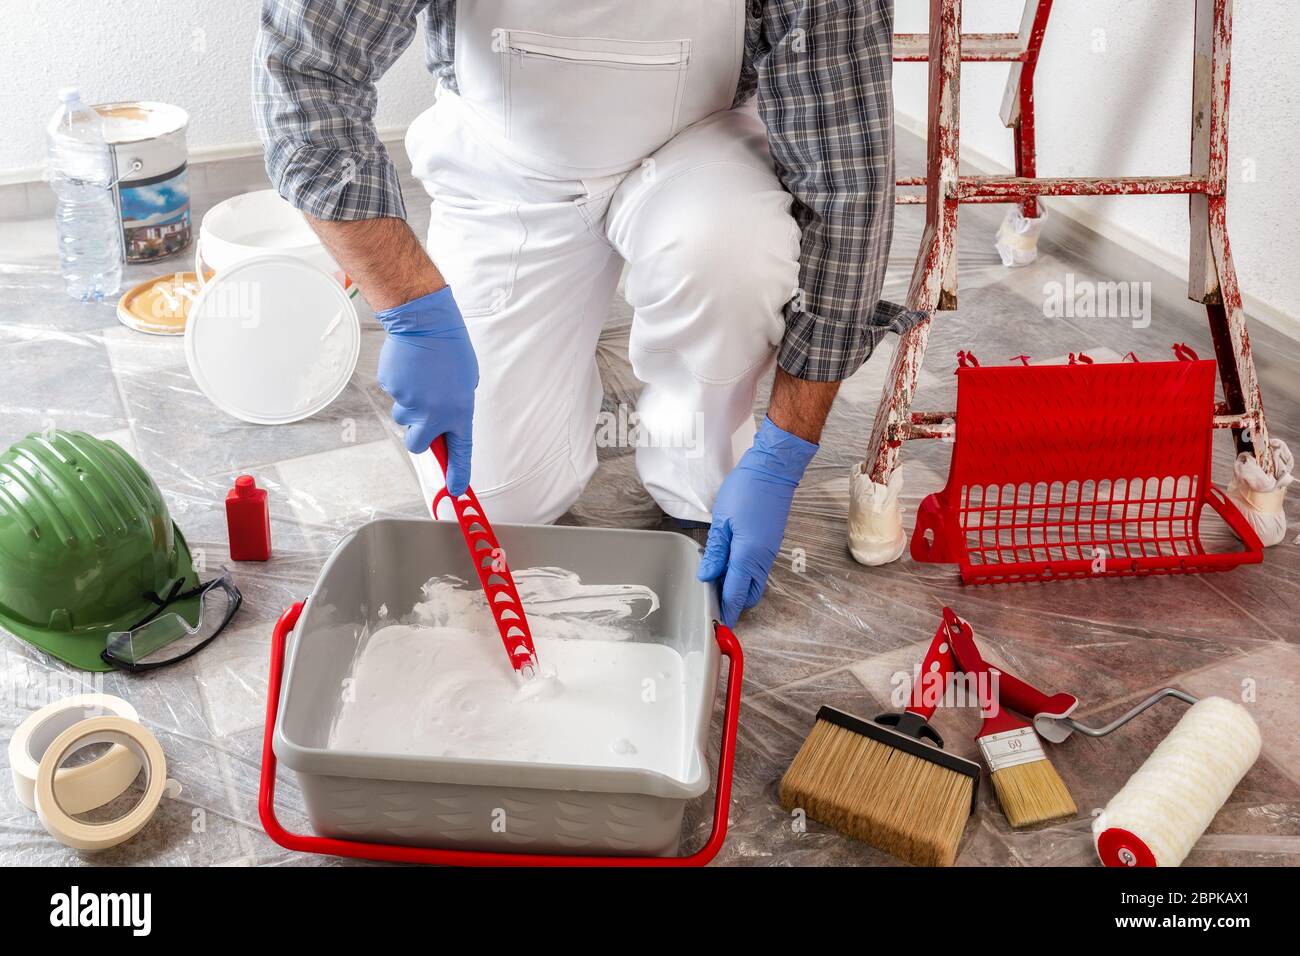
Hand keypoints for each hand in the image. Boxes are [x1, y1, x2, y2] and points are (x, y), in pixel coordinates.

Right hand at [376, 287, 477, 495]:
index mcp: (458, 412)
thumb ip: (455, 408)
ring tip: (421, 379)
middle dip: (419, 436)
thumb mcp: (465, 383)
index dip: (458, 473)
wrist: (425, 323)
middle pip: (419, 445)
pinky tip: (410, 369)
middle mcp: (434, 413)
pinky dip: (402, 387)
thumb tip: (444, 425)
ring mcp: (410, 403)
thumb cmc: (450, 349)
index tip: (455, 490)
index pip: (459, 452)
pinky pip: (395, 397)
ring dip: (411, 405)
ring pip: (404, 417)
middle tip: (423, 418)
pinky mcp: (392, 391)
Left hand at [697, 417, 817, 626]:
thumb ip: (716, 552)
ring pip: (755, 581)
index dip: (727, 610)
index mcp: (748, 555)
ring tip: (716, 577)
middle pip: (749, 593)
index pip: (736, 593)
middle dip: (733, 601)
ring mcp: (770, 551)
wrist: (774, 470)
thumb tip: (707, 576)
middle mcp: (762, 559)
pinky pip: (758, 568)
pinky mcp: (771, 543)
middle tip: (712, 597)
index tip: (718, 623)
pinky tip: (729, 561)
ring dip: (739, 586)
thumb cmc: (746, 490)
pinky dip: (745, 573)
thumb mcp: (723, 521)